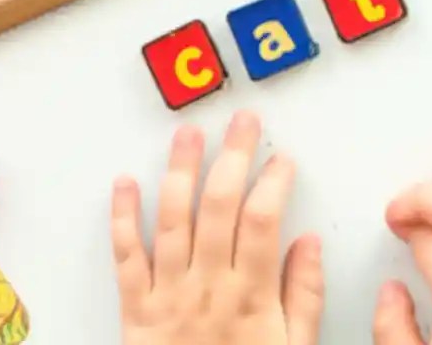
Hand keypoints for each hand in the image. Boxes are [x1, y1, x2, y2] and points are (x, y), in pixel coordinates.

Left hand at [110, 111, 323, 344]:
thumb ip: (304, 299)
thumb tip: (308, 242)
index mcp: (250, 299)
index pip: (263, 221)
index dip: (273, 182)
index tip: (282, 158)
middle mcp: (207, 288)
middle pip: (219, 207)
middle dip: (232, 157)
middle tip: (241, 121)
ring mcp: (167, 296)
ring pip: (172, 220)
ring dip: (179, 171)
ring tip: (187, 134)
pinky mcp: (134, 311)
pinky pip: (125, 256)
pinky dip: (123, 217)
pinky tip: (125, 183)